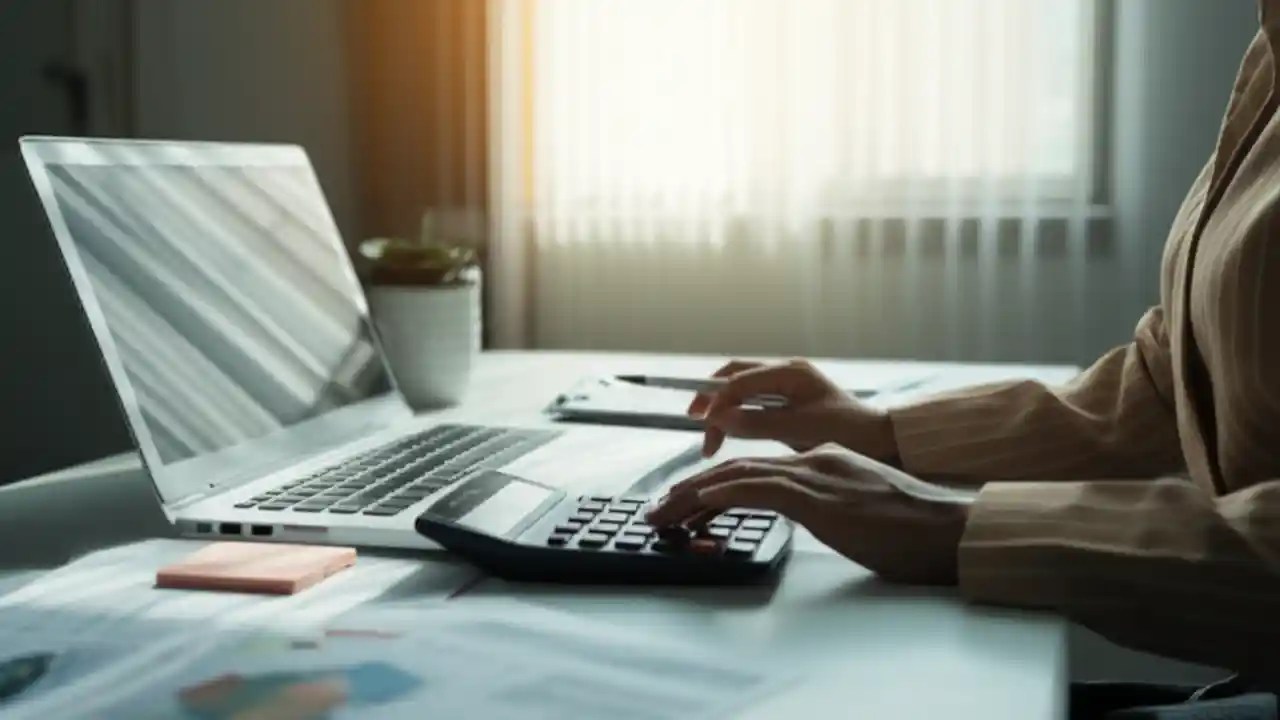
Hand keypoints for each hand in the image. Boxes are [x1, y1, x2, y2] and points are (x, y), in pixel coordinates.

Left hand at [646, 444, 969, 584]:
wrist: (948, 528)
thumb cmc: (912, 528)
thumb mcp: (859, 510)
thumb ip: (828, 505)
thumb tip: (809, 516)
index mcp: (824, 460)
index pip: (756, 467)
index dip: (716, 484)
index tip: (688, 500)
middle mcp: (814, 459)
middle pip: (738, 468)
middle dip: (691, 488)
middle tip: (660, 508)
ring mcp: (815, 475)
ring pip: (737, 477)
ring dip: (692, 496)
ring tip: (663, 514)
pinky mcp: (817, 497)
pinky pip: (757, 491)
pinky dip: (721, 497)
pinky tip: (698, 507)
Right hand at [689, 359, 898, 460]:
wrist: (881, 440)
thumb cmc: (848, 433)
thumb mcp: (800, 430)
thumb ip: (757, 423)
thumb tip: (718, 418)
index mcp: (791, 373)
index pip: (739, 381)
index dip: (716, 403)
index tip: (706, 430)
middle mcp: (786, 372)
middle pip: (735, 374)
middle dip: (711, 395)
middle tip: (694, 420)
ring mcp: (788, 384)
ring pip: (742, 386)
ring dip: (723, 405)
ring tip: (710, 432)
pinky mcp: (790, 399)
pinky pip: (754, 399)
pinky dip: (738, 412)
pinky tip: (731, 429)